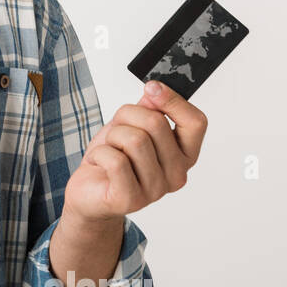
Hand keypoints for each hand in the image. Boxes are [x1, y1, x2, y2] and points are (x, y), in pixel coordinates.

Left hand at [62, 80, 206, 223]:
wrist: (90, 191)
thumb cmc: (112, 158)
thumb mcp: (130, 125)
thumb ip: (147, 110)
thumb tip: (156, 91)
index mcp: (184, 155)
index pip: (196, 122)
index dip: (173, 100)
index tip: (152, 87)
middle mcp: (176, 175)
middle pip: (156, 124)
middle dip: (127, 117)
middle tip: (117, 132)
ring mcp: (156, 190)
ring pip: (134, 140)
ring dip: (112, 137)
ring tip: (110, 150)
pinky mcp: (130, 199)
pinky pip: (116, 160)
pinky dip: (100, 153)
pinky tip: (99, 163)